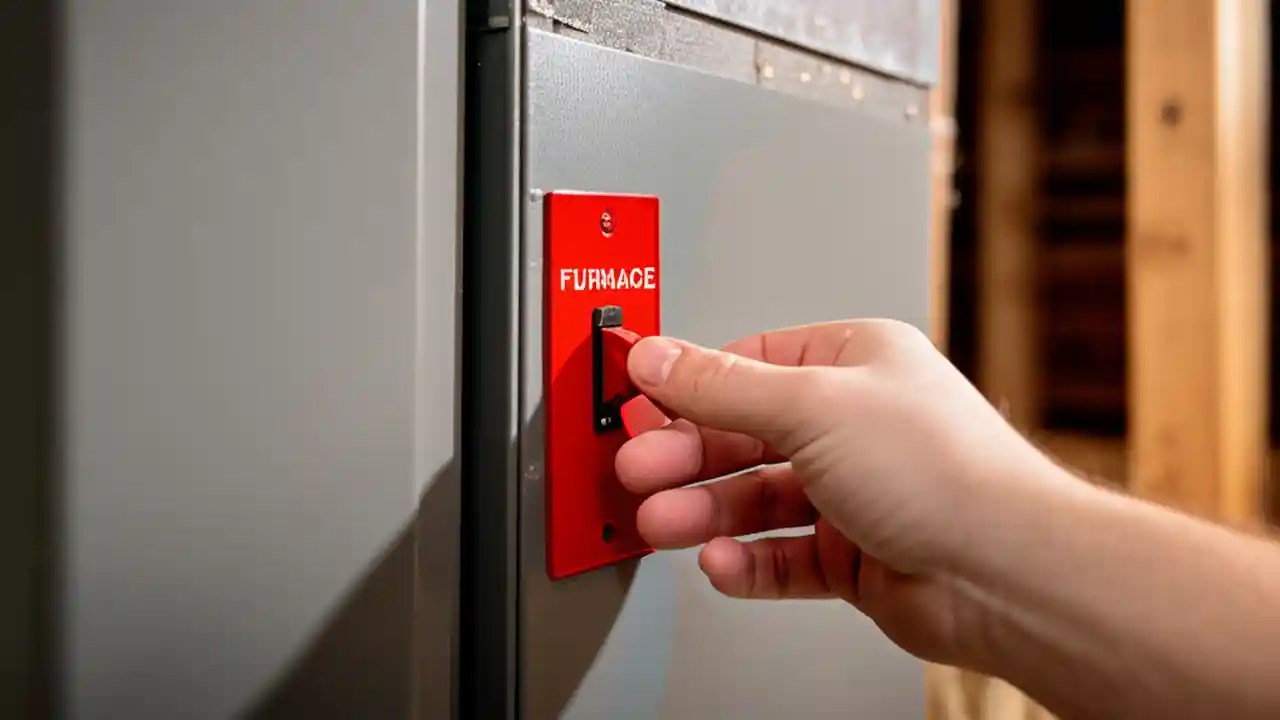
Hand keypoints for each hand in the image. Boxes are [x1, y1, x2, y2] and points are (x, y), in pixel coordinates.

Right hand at [615, 320, 1070, 664]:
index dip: (690, 385)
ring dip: (706, 513)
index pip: (749, 365)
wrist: (1005, 571)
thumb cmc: (945, 471)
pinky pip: (782, 557)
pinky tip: (721, 563)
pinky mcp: (854, 556)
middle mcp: (854, 424)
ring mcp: (855, 493)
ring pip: (757, 500)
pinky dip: (746, 562)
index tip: (638, 401)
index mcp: (853, 362)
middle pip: (745, 436)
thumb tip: (655, 357)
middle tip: (639, 471)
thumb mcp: (811, 404)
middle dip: (687, 456)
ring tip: (664, 524)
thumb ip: (721, 386)